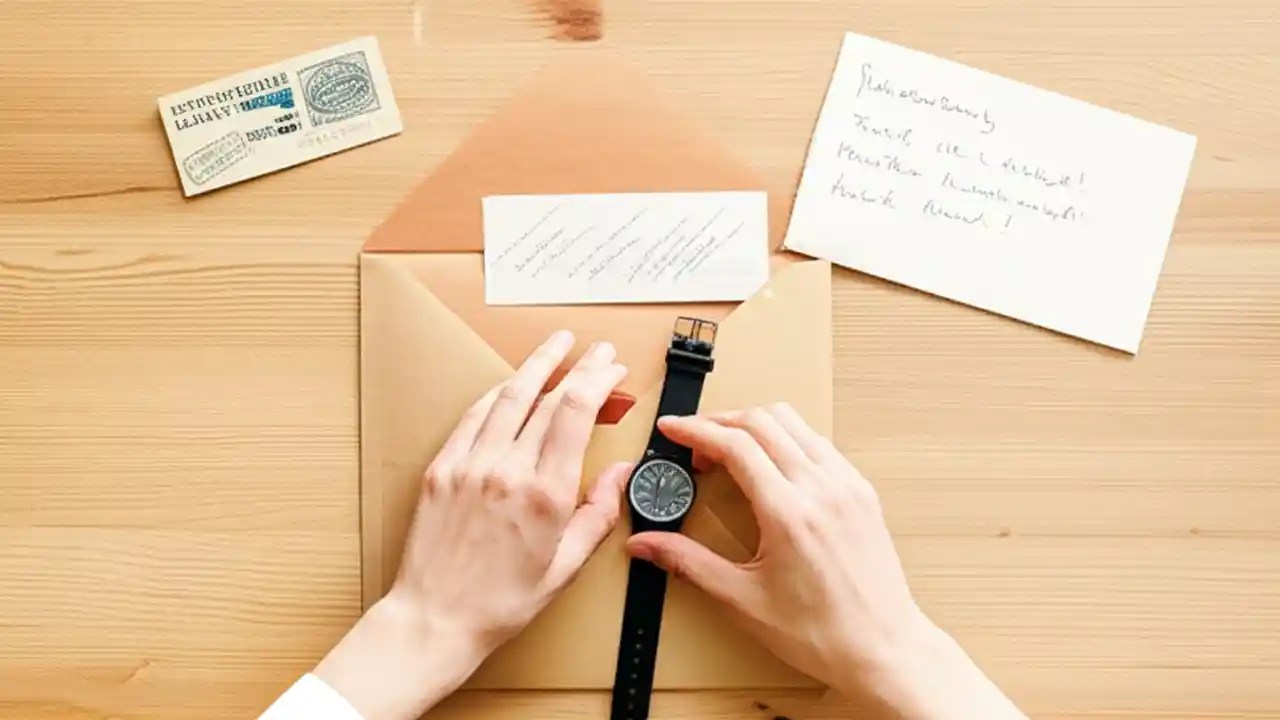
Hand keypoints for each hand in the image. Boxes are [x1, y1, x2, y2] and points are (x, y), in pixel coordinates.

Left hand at [315, 331, 631, 719]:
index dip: (597, 380)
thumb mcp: (565, 567)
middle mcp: (507, 472)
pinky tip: (513, 383)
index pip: (576, 414)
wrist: (434, 618)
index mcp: (545, 496)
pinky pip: (474, 416)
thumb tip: (622, 473)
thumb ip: (598, 513)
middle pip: (549, 398)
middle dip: (578, 367)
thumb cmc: (500, 602)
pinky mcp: (442, 468)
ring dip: (537, 365)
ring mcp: (470, 466)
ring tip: (557, 344)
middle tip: (596, 351)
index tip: (611, 367)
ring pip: (509, 397)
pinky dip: (498, 393)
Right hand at [626, 405, 1025, 719]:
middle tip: (693, 442)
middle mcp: (822, 489)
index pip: (735, 445)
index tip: (672, 429)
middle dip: (719, 422)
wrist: (884, 648)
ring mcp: (847, 485)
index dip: (695, 430)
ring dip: (755, 425)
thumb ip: (689, 562)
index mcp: (790, 513)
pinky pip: (818, 443)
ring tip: (728, 449)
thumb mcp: (743, 600)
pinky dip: (787, 439)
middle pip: (762, 421)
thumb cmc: (822, 633)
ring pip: (794, 423)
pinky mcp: (862, 492)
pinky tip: (770, 465)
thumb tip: (646, 544)